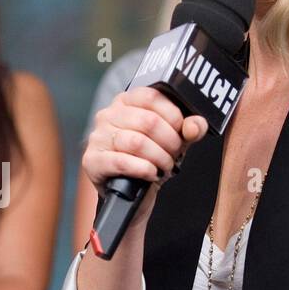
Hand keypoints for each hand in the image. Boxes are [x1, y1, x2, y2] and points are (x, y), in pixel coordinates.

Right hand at [83, 86, 208, 220]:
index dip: (173, 115)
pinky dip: (143, 169)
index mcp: (126, 101)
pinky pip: (122, 161)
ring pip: (136, 142)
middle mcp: (108, 114)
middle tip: (174, 154)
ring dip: (158, 157)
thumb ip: (188, 129)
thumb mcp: (173, 141)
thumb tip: (195, 125)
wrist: (131, 192)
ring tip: (164, 166)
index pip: (151, 96)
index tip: (182, 131)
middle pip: (147, 121)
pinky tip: (151, 173)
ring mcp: (98, 137)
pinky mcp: (93, 160)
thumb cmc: (149, 160)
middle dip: (169, 141)